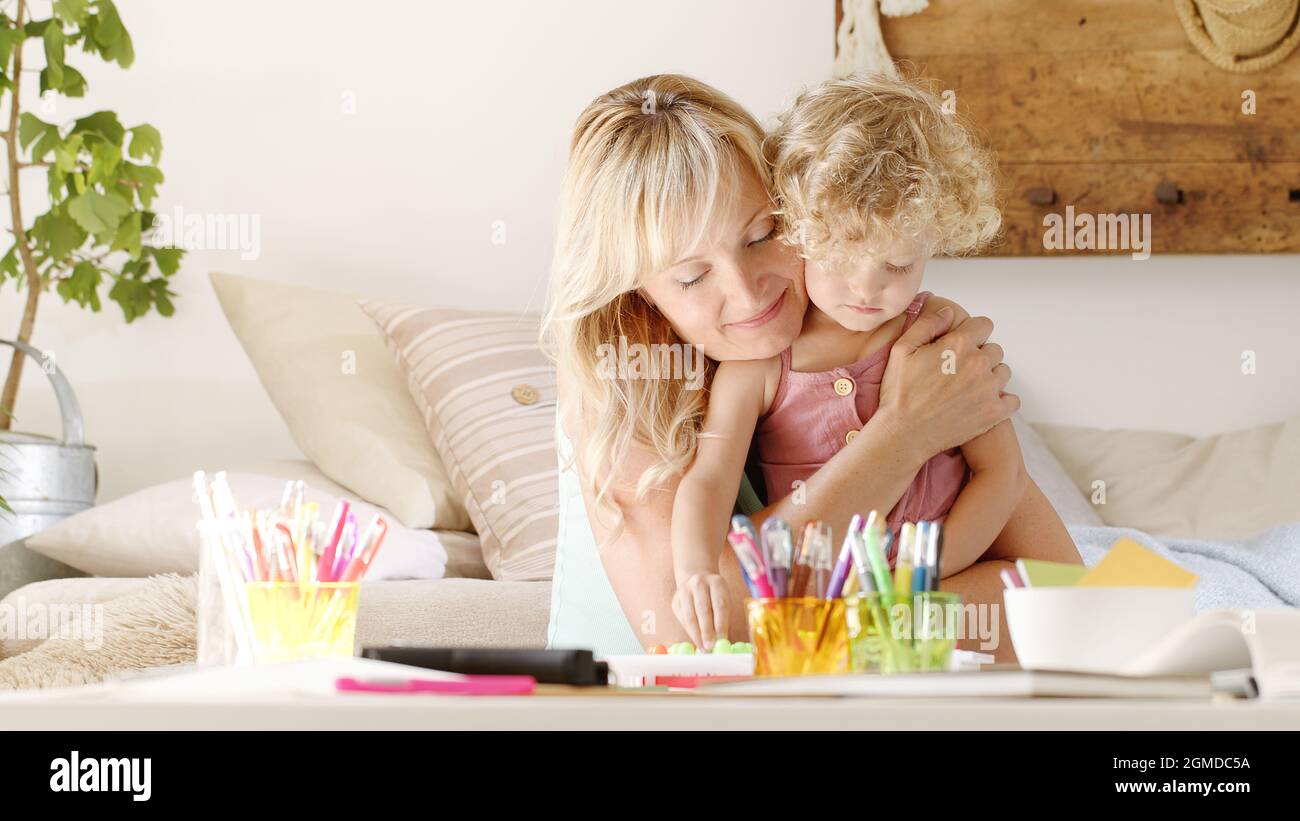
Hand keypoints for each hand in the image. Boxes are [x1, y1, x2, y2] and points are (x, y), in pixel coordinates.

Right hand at [671, 572, 730, 650]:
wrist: (696, 580)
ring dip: (697, 635)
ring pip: (690, 616)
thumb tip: (721, 641)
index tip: (722, 639)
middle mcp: (699, 583)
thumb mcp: (724, 601)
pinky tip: (697, 640)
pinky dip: (690, 632)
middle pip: (703, 610)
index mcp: (716, 582)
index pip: (720, 605)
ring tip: (703, 647)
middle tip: (710, 647)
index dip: (721, 624)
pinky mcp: (675, 600)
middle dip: (707, 631)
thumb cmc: (714, 596)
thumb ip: (723, 619)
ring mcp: (684, 590)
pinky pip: (682, 619)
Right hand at [878, 306, 1018, 457]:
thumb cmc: (900, 392)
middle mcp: (979, 364)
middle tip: (959, 371)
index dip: (972, 333)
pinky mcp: (994, 413)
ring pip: (1003, 372)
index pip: (984, 325)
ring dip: (990, 377)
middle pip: (995, 349)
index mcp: (958, 345)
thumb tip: (948, 311)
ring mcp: (989, 389)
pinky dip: (1001, 400)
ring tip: (969, 388)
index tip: (962, 345)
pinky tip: (982, 403)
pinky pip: (1012, 399)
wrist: (904, 434)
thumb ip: (928, 324)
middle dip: (980, 356)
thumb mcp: (902, 350)